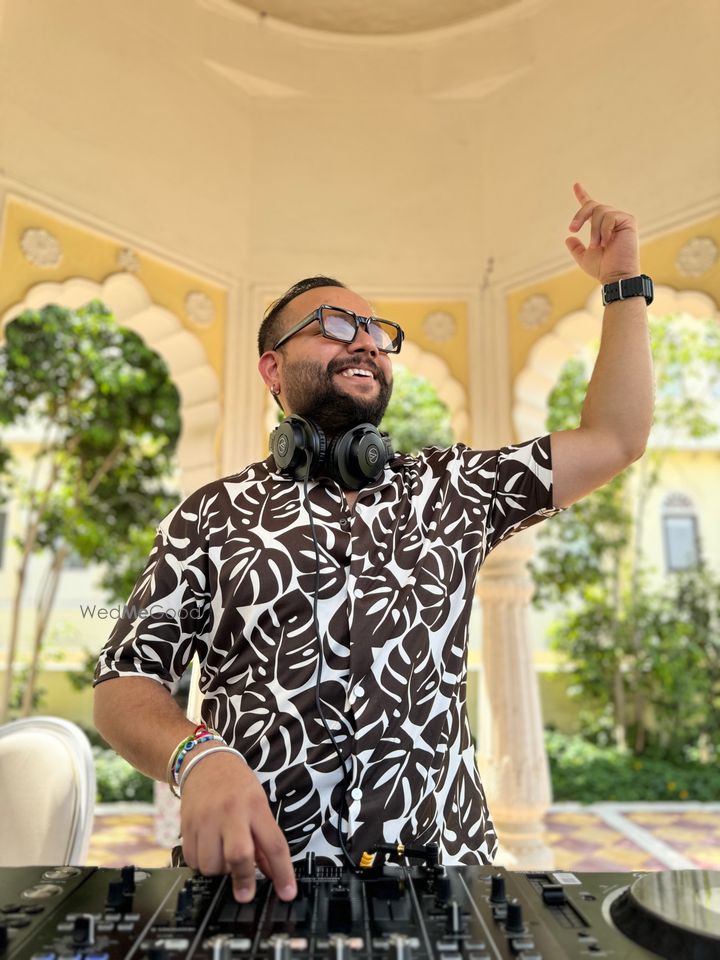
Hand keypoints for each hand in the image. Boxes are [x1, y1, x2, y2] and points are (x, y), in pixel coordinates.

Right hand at [180, 751, 296, 902]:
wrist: (205, 763)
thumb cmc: (238, 785)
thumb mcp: (259, 805)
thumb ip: (264, 840)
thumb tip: (272, 874)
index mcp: (256, 806)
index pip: (274, 844)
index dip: (283, 873)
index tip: (287, 893)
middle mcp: (231, 812)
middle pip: (239, 855)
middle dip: (243, 879)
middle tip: (246, 893)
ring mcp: (207, 819)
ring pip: (212, 864)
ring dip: (219, 871)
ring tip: (224, 859)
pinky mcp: (187, 826)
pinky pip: (193, 861)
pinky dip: (202, 865)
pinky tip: (209, 852)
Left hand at [566, 182, 639, 284]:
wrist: (616, 275)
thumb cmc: (603, 269)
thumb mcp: (584, 258)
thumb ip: (576, 248)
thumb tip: (569, 238)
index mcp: (601, 226)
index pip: (591, 207)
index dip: (582, 195)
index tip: (575, 185)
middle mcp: (612, 220)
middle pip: (592, 206)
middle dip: (579, 216)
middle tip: (572, 229)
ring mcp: (621, 219)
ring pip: (600, 211)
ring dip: (594, 230)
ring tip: (598, 245)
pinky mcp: (628, 220)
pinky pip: (609, 217)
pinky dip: (604, 230)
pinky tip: (609, 242)